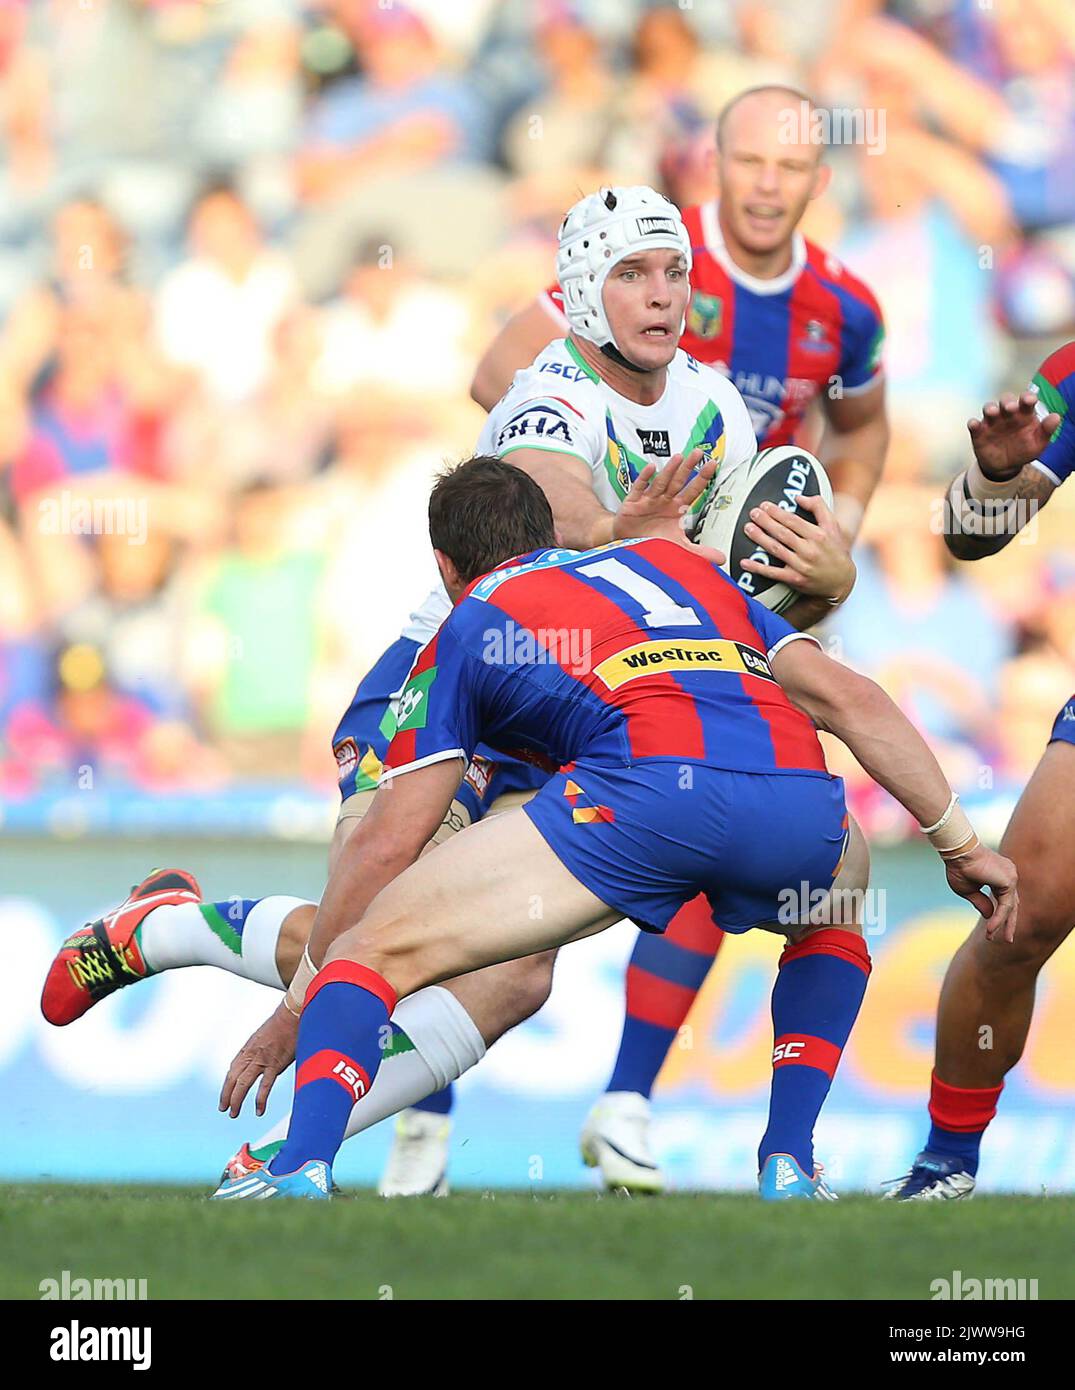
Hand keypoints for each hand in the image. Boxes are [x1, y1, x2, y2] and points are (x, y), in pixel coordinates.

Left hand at [219, 1002, 298, 1118]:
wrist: (291, 1015)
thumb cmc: (281, 1025)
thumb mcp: (263, 1037)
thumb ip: (259, 1051)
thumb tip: (259, 1060)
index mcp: (248, 1048)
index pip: (232, 1070)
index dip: (227, 1085)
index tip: (225, 1094)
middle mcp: (251, 1055)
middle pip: (232, 1079)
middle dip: (226, 1096)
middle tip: (224, 1108)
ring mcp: (261, 1060)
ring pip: (242, 1084)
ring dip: (236, 1100)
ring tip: (234, 1113)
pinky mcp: (274, 1065)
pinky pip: (264, 1086)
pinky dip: (260, 1100)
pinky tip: (258, 1111)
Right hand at [612, 449, 724, 561]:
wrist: (627, 543)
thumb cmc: (652, 540)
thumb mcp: (679, 547)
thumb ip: (700, 552)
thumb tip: (721, 559)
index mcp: (676, 508)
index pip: (693, 491)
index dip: (702, 478)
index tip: (713, 464)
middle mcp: (664, 501)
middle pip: (679, 482)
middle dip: (688, 468)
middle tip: (699, 453)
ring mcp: (649, 500)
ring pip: (661, 483)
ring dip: (669, 470)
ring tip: (679, 458)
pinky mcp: (632, 503)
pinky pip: (639, 489)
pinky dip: (644, 479)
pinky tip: (651, 468)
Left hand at [741, 492, 854, 601]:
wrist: (841, 580)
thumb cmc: (834, 549)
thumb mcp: (833, 526)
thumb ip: (818, 507)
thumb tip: (798, 497)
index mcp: (818, 535)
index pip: (793, 521)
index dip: (777, 512)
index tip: (764, 505)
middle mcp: (809, 550)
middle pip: (783, 533)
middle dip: (766, 522)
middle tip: (753, 513)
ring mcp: (801, 566)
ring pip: (776, 549)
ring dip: (760, 538)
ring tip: (748, 528)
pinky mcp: (794, 580)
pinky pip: (773, 573)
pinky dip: (758, 568)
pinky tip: (744, 562)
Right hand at [944, 844, 1018, 942]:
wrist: (958, 853)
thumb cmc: (958, 867)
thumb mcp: (968, 891)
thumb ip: (981, 903)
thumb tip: (989, 916)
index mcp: (999, 875)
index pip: (1004, 899)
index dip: (998, 915)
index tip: (991, 930)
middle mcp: (1008, 875)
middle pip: (1012, 904)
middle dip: (1009, 923)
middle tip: (1008, 940)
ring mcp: (1011, 877)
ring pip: (1009, 907)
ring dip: (1001, 924)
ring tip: (993, 938)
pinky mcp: (1009, 881)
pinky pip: (1006, 906)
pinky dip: (999, 919)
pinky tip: (991, 928)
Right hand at [968, 392, 1060, 480]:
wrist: (1005, 466)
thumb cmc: (1024, 450)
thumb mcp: (1039, 443)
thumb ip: (1047, 430)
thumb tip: (1056, 417)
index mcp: (1024, 414)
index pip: (1025, 400)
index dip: (1027, 398)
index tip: (1029, 400)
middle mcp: (1007, 414)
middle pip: (1005, 400)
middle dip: (1007, 401)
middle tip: (1010, 408)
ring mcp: (992, 422)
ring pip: (989, 408)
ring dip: (990, 408)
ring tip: (993, 413)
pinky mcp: (979, 432)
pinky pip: (974, 424)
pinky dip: (973, 423)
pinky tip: (975, 425)